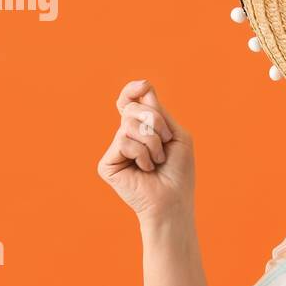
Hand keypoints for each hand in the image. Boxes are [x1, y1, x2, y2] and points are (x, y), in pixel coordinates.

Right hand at [97, 79, 193, 222]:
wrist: (174, 200)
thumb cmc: (179, 171)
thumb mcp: (176, 135)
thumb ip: (159, 111)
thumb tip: (143, 86)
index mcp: (142, 130)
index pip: (130, 103)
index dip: (132, 91)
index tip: (144, 85)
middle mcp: (126, 137)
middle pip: (133, 108)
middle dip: (156, 122)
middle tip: (164, 144)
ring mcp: (115, 150)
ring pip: (128, 124)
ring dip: (152, 141)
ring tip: (156, 160)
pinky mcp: (107, 164)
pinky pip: (123, 142)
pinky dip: (141, 154)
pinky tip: (145, 169)